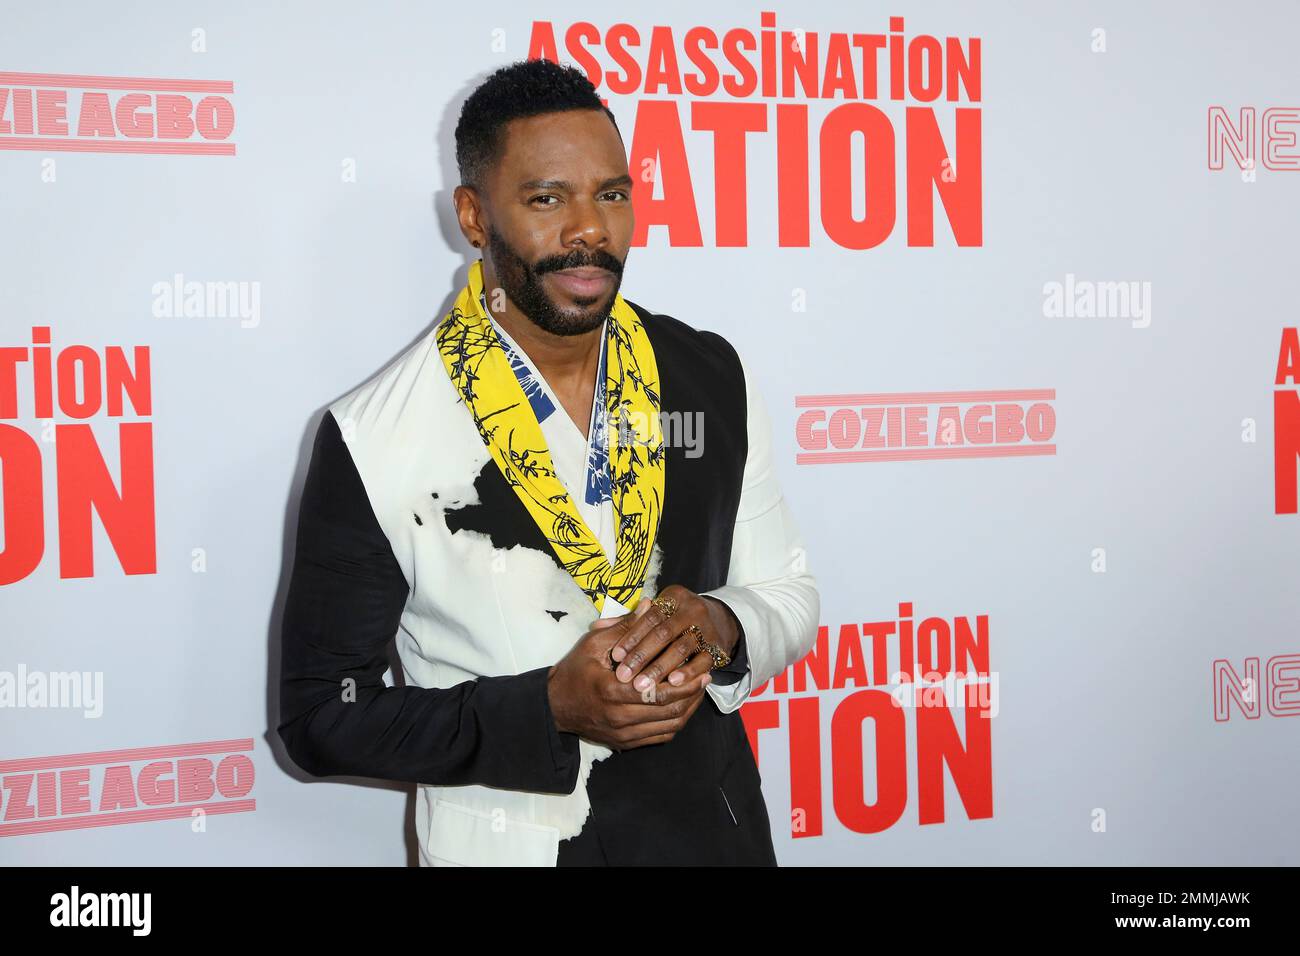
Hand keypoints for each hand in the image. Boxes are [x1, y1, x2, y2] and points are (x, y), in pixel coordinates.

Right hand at [547, 617, 711, 750]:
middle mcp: (620, 718)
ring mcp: (624, 734)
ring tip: (698, 691)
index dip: (685, 683)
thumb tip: (650, 605)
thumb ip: (625, 627)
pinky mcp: (625, 743)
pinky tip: (683, 706)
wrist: (555, 705)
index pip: (659, 691)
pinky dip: (676, 723)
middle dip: (692, 695)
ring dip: (688, 709)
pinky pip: (660, 736)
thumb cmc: (573, 671)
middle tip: (706, 679)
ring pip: (669, 726)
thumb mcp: (593, 644)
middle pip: (669, 711)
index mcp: (613, 691)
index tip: (702, 670)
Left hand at [606, 585, 740, 693]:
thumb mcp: (654, 614)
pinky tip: (672, 684)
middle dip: (642, 656)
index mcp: (674, 597)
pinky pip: (702, 661)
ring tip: (643, 685)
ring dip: (661, 667)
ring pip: (682, 647)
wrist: (718, 621)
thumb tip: (596, 626)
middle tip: (624, 676)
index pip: (649, 617)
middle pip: (664, 632)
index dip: (631, 637)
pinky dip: (687, 673)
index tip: (615, 656)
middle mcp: (692, 609)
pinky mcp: (717, 647)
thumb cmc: (674, 619)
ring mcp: (707, 628)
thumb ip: (627, 622)